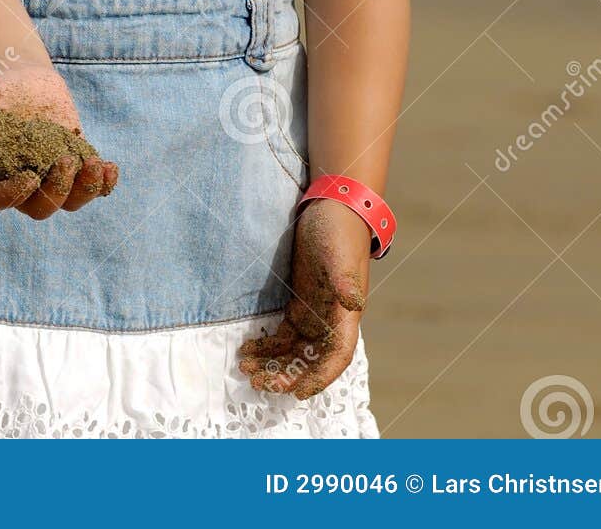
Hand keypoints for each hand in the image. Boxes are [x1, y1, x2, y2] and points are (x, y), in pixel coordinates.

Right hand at [0, 57, 119, 217]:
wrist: (16, 74)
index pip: (2, 200)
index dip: (17, 195)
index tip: (31, 175)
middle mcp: (22, 184)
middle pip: (42, 207)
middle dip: (58, 190)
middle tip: (66, 160)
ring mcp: (51, 175)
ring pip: (71, 200)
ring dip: (86, 189)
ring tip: (97, 166)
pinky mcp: (73, 160)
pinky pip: (91, 182)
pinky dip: (104, 181)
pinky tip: (112, 168)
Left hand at [237, 199, 370, 398]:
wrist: (332, 208)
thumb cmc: (339, 230)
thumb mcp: (339, 253)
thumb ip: (345, 279)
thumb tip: (354, 301)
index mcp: (346, 315)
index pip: (336, 357)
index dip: (320, 378)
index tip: (297, 392)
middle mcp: (331, 321)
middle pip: (310, 360)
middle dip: (286, 374)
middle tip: (259, 380)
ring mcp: (314, 314)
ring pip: (293, 351)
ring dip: (273, 363)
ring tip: (246, 369)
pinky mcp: (299, 303)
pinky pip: (282, 334)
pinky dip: (267, 345)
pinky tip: (247, 348)